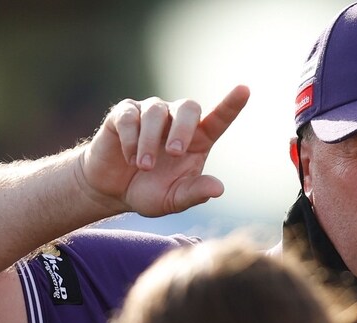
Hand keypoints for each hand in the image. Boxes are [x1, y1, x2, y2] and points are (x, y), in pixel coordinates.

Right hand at [78, 85, 250, 217]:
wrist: (111, 190)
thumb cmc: (148, 191)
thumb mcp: (173, 200)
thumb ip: (194, 194)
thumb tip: (218, 188)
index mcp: (197, 139)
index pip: (219, 118)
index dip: (231, 104)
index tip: (245, 89)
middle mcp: (176, 121)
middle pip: (189, 107)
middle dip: (183, 129)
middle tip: (175, 153)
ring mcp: (150, 113)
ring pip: (156, 112)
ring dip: (150, 141)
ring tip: (144, 166)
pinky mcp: (124, 114)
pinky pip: (129, 117)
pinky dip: (130, 139)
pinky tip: (129, 158)